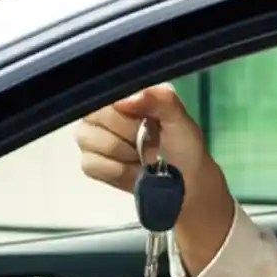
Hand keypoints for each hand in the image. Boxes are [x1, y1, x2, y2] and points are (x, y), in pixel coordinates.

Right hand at [76, 83, 208, 192]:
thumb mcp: (180, 120)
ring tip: (140, 156)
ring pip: (89, 140)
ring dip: (123, 153)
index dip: (125, 111)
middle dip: (128, 134)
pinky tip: (132, 170)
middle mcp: (101, 111)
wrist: (186, 183)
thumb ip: (160, 100)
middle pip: (95, 116)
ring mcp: (91, 137)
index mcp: (123, 94)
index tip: (145, 122)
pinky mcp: (89, 162)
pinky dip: (117, 171)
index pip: (106, 93)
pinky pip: (91, 163)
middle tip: (147, 141)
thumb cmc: (183, 146)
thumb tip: (125, 100)